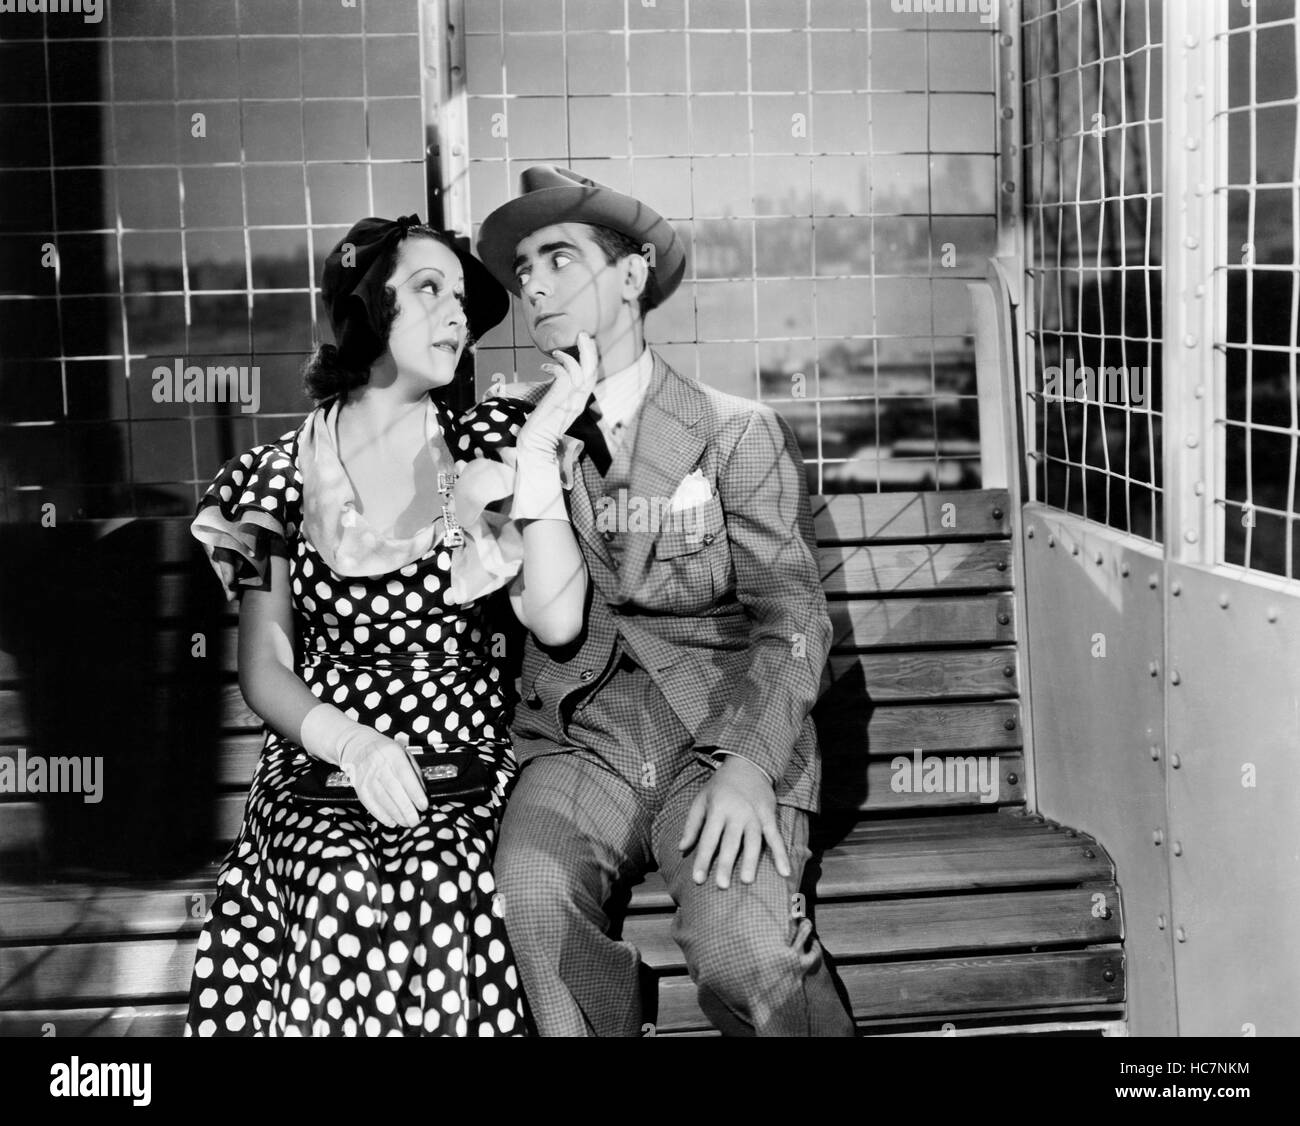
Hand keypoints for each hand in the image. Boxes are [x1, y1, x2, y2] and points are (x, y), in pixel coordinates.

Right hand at [337, 727, 428, 828]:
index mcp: (393, 754)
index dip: (415, 792)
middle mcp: (379, 765)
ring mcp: (367, 776)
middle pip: (393, 789)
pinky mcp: (359, 786)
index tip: (424, 805)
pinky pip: (370, 803)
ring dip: (395, 814)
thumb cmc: (386, 751)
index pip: (405, 775)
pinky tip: (391, 822)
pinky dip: (381, 815)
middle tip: (416, 820)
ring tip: (406, 823)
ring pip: (382, 799)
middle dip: (406, 808)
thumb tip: (423, 792)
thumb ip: (414, 771)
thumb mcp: (404, 753)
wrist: (358, 745)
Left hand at [517, 331, 598, 458]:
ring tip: (556, 351)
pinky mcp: (560, 401)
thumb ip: (560, 393)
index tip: (585, 343)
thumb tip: (557, 378)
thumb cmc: (541, 427)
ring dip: (570, 356)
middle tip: (583, 334)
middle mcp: (579, 401)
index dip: (590, 358)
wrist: (535, 444)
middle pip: (592, 371)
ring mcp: (571, 401)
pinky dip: (556, 366)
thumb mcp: (555, 407)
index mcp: (579, 402)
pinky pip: (564, 376)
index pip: (592, 376)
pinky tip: (545, 365)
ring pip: (582, 372)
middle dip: (589, 350)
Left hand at [678, 756, 791, 888]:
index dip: (703, 859)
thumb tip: (682, 848)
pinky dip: (781, 854)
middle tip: (722, 885)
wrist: (747, 764)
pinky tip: (784, 872)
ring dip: (751, 861)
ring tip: (747, 880)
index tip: (698, 879)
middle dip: (726, 864)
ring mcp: (755, 815)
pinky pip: (776, 838)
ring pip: (753, 842)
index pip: (708, 839)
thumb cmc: (720, 786)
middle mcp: (736, 813)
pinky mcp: (769, 816)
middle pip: (731, 842)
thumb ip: (692, 825)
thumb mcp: (702, 799)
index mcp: (717, 809)